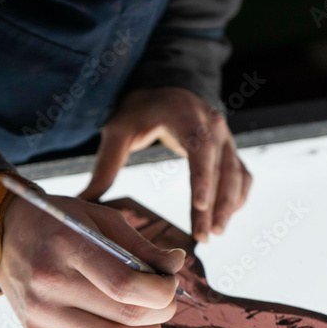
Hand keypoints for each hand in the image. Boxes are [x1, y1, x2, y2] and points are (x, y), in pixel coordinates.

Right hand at [0, 195, 185, 327]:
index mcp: (69, 246)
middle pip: (124, 315)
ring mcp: (41, 313)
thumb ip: (139, 244)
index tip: (170, 285)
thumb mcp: (98, 217)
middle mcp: (51, 283)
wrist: (1, 236)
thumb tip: (176, 265)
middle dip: (160, 312)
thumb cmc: (54, 223)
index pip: (126, 285)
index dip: (161, 291)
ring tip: (151, 323)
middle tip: (165, 302)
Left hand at [79, 87, 251, 241]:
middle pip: (222, 167)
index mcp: (185, 115)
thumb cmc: (140, 112)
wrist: (166, 92)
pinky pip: (242, 175)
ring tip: (215, 233)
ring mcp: (226, 137)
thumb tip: (84, 200)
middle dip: (216, 203)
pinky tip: (225, 218)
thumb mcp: (117, 131)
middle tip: (206, 235)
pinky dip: (237, 197)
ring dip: (229, 206)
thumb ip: (105, 165)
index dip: (202, 178)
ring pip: (236, 174)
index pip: (200, 148)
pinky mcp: (230, 149)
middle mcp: (212, 125)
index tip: (199, 206)